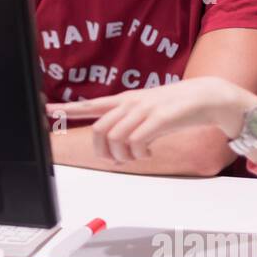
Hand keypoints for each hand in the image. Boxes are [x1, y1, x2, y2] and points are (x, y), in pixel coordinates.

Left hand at [48, 77, 256, 163]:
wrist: (208, 96)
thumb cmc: (178, 106)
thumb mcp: (149, 110)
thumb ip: (131, 121)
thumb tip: (117, 142)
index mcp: (126, 100)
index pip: (92, 104)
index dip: (69, 108)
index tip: (49, 109)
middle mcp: (131, 103)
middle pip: (100, 129)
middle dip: (103, 152)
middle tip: (116, 160)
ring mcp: (145, 109)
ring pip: (115, 137)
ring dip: (122, 155)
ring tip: (135, 157)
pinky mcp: (160, 118)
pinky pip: (136, 140)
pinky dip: (138, 153)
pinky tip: (147, 152)